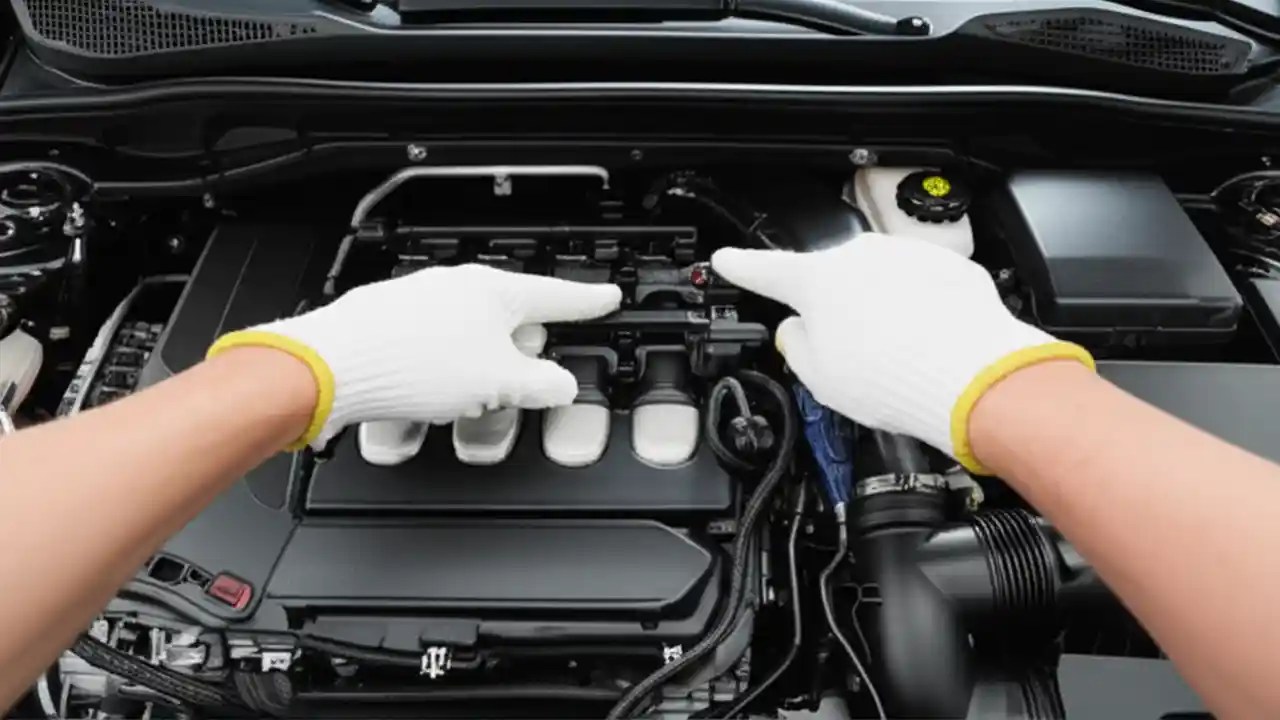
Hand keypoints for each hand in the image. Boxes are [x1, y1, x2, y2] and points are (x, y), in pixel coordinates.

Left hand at [208, 265, 621, 449]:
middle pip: (508, 316)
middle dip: (520, 348)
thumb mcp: (497, 385)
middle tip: (527, 377)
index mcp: (494, 292)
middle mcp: (456, 287)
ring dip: (478, 364)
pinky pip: (431, 343)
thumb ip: (538, 383)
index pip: (555, 297)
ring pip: (467, 333)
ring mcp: (418, 299)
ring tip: (471, 399)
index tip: (606, 297)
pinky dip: (442, 367)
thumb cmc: (413, 365)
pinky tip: (431, 393)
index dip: (586, 302)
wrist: (331, 366)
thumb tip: (560, 384)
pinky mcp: (387, 320)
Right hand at [712, 233, 1092, 472]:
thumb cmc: (893, 378)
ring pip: (880, 284)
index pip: (765, 271)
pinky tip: (928, 346)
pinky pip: (923, 289)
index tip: (726, 258)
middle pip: (832, 281)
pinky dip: (921, 313)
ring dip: (882, 312)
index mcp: (816, 281)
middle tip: (848, 355)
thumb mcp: (818, 377)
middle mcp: (860, 257)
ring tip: (897, 358)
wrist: (972, 376)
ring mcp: (907, 257)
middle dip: (836, 311)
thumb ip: (797, 345)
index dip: (741, 267)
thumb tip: (798, 331)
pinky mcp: (949, 267)